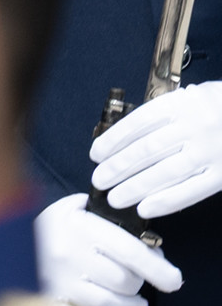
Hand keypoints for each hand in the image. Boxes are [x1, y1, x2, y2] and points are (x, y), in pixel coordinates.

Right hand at [39, 194, 182, 305]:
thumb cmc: (40, 229)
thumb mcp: (67, 210)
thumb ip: (100, 215)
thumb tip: (138, 233)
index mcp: (77, 228)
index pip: (131, 252)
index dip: (159, 269)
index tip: (173, 281)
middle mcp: (67, 257)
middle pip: (124, 282)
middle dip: (138, 287)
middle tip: (136, 286)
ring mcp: (56, 284)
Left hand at [94, 83, 221, 219]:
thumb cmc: (221, 108)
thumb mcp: (195, 97)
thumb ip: (166, 114)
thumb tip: (126, 140)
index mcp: (183, 104)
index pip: (139, 122)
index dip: (113, 140)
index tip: (96, 154)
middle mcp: (196, 125)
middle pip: (147, 150)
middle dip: (118, 168)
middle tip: (99, 180)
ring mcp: (211, 150)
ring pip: (165, 172)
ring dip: (135, 187)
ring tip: (115, 198)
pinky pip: (191, 190)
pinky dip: (166, 201)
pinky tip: (145, 208)